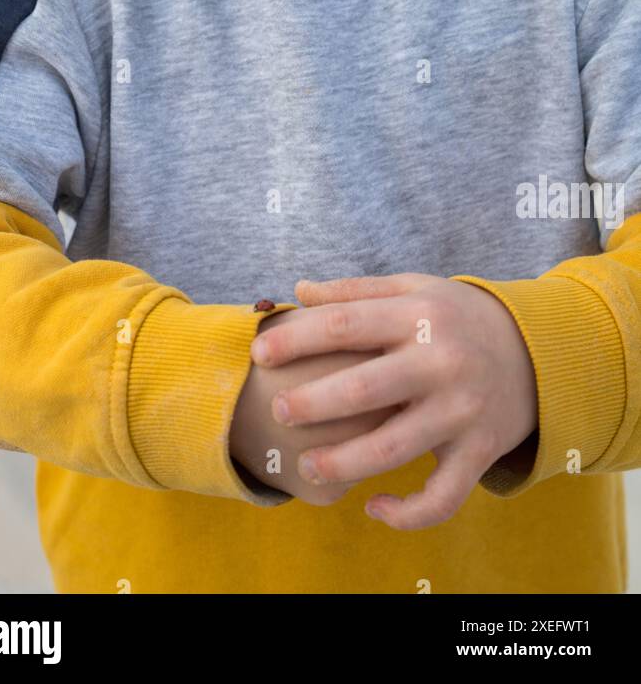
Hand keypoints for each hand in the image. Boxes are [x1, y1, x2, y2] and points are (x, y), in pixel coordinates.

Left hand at [249, 273, 538, 529]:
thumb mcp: (415, 288)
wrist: (539, 349)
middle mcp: (440, 362)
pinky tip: (372, 506)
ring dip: (343, 463)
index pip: (345, 325)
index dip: (297, 341)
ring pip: (393, 449)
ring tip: (306, 465)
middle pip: (364, 388)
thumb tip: (297, 292)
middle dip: (311, 404)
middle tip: (277, 410)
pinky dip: (407, 512)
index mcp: (418, 315)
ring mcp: (461, 411)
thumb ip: (356, 291)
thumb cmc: (459, 316)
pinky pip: (442, 496)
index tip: (260, 354)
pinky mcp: (479, 451)